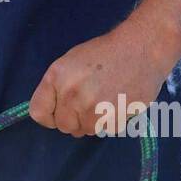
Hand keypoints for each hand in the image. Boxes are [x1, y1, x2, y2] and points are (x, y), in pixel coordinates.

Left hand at [29, 27, 174, 136]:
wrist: (141, 48)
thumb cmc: (104, 52)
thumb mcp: (70, 62)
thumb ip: (57, 87)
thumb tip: (53, 113)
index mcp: (57, 77)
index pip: (38, 113)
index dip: (49, 114)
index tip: (59, 111)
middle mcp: (72, 95)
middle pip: (63, 126)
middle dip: (73, 119)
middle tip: (88, 102)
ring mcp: (94, 109)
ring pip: (85, 130)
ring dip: (93, 121)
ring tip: (105, 99)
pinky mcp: (115, 119)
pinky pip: (106, 131)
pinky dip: (111, 121)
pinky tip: (118, 102)